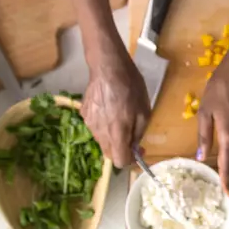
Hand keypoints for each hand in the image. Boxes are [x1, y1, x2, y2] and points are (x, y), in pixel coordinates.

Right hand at [80, 43, 150, 166]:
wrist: (108, 67)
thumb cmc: (130, 87)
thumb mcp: (144, 110)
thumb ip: (139, 133)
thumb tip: (135, 148)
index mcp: (117, 132)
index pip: (119, 161)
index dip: (130, 159)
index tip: (137, 150)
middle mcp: (100, 132)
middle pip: (109, 153)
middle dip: (121, 149)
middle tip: (130, 135)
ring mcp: (89, 123)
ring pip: (102, 140)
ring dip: (112, 137)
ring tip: (119, 117)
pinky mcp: (84, 114)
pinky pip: (95, 127)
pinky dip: (103, 125)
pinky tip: (108, 108)